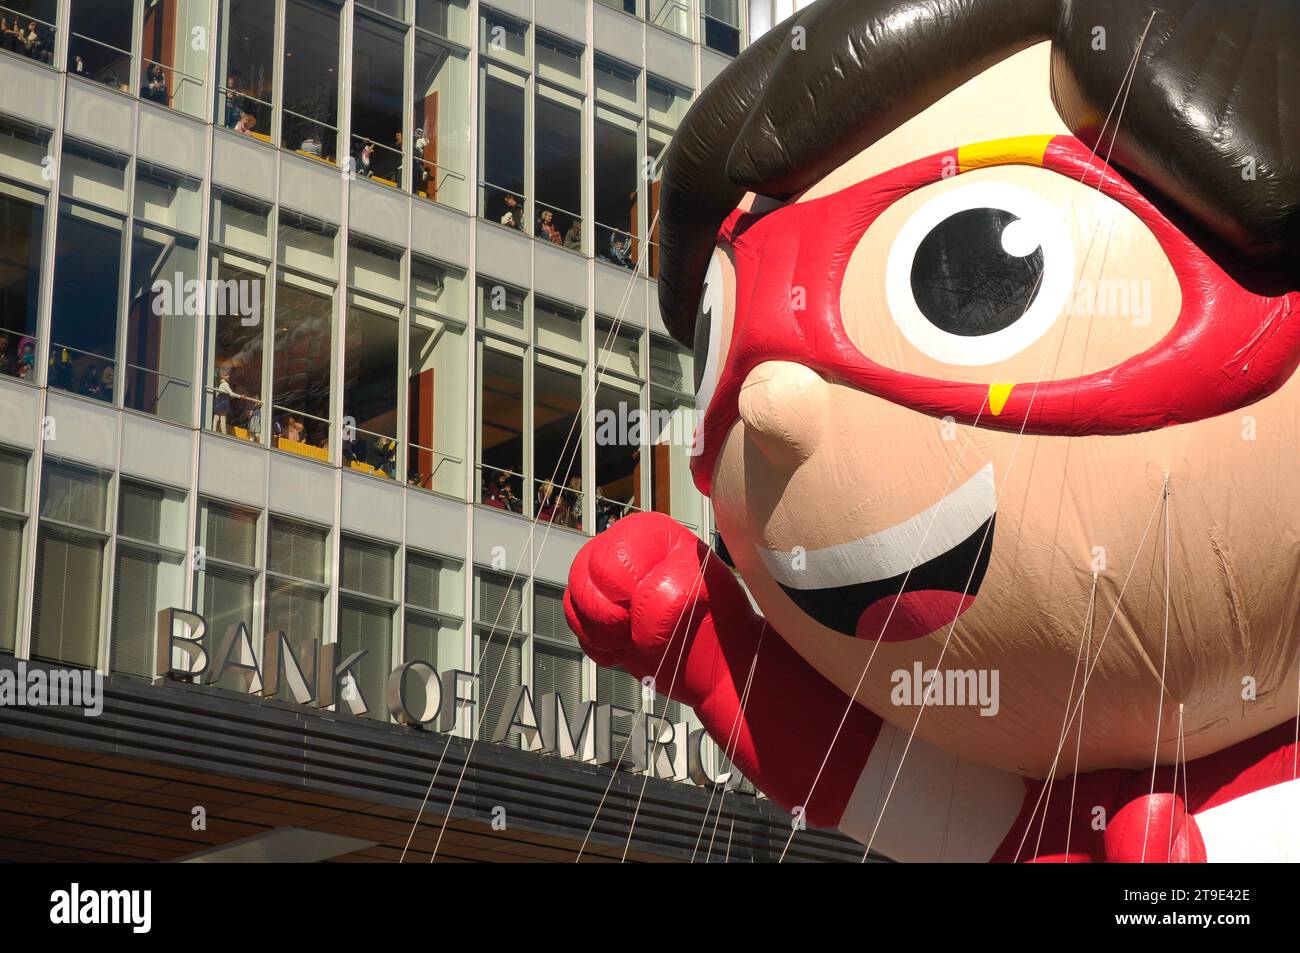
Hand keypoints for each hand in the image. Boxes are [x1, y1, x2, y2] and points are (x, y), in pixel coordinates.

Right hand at [564, 512, 724, 692]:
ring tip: (631, 639)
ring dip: (604, 631)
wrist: (715, 660)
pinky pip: (575, 620)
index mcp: (654, 533)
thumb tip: (644, 600)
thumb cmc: (719, 623)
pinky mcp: (596, 607)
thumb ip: (677, 589)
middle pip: (589, 570)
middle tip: (642, 630)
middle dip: (614, 613)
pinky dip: (597, 644)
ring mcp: (607, 579)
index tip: (664, 615)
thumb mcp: (711, 594)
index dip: (636, 595)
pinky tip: (623, 648)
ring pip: (578, 596)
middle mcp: (626, 547)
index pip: (619, 556)